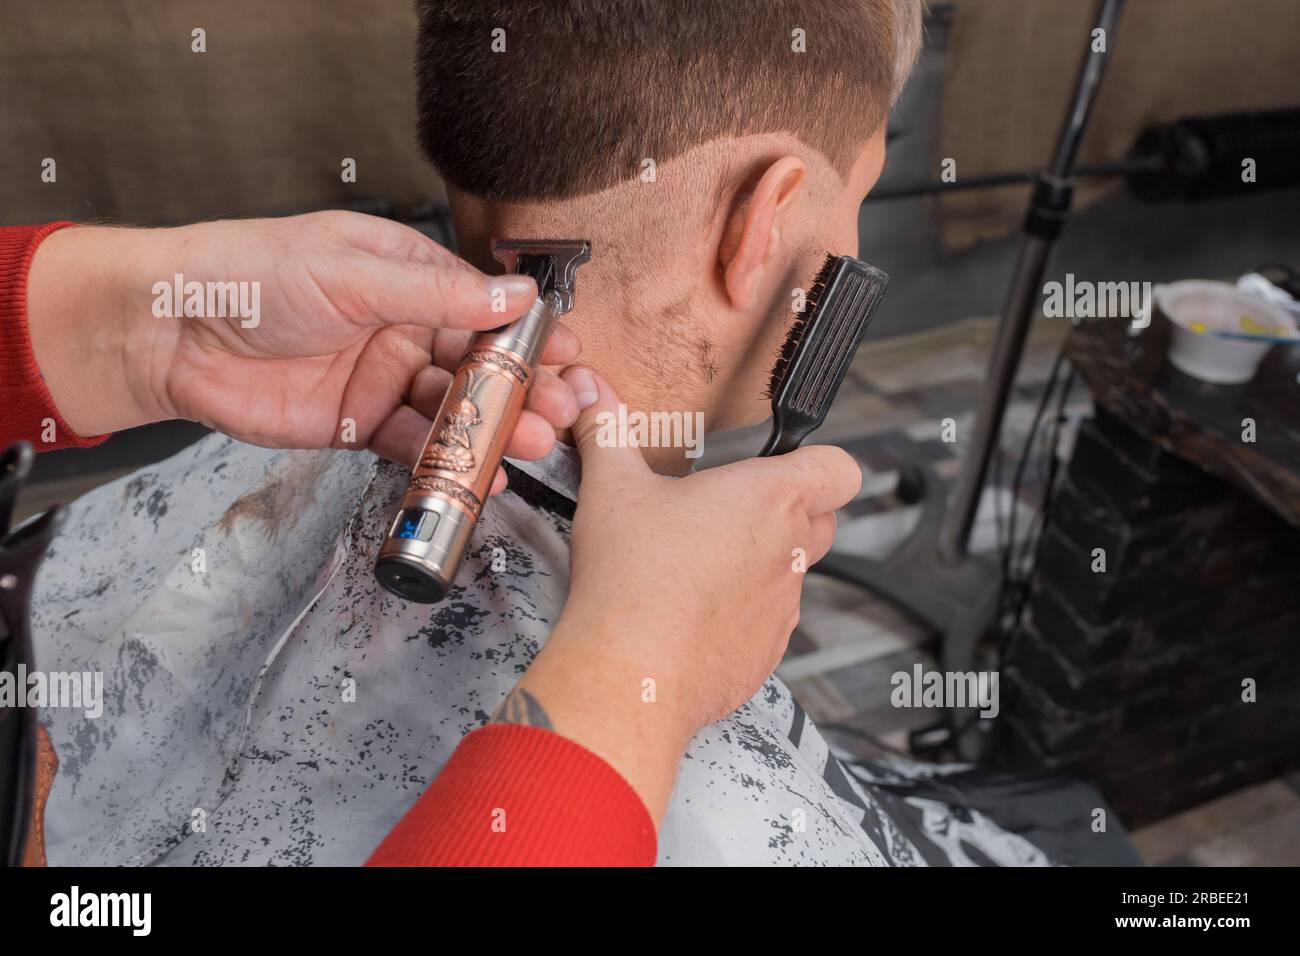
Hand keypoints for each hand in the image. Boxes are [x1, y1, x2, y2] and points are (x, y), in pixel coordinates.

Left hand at [26, 213, 581, 486]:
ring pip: (454, 408)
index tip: (571, 353)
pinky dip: (446, 460)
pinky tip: (479, 471)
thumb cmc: (253, 275)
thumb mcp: (351, 272)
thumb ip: (435, 294)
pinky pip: (415, 445)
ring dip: (492, 427)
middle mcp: (403, 327)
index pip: (483, 307)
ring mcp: (384, 378)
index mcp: (407, 275)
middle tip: (558, 411)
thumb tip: (514, 297)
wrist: (172, 332)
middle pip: (478, 363)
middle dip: (520, 388)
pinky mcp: (360, 424)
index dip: (527, 332)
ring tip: (530, 444)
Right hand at [499, 370, 861, 824]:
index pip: (840, 468)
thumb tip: (596, 400)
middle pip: (823, 520)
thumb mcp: (611, 487)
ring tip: (696, 566)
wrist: (631, 673)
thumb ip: (609, 433)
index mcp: (770, 498)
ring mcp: (783, 608)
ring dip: (759, 566)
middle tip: (729, 512)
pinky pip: (766, 624)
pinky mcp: (767, 655)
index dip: (819, 463)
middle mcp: (790, 552)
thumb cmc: (632, 578)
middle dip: (789, 512)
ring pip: (792, 575)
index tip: (781, 464)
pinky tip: (688, 615)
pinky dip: (739, 616)